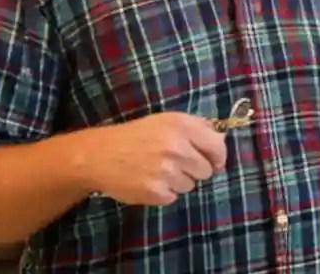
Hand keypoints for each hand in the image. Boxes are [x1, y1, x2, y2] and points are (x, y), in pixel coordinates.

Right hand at [78, 112, 227, 206]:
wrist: (99, 155)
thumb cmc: (135, 136)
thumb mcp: (165, 121)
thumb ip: (194, 127)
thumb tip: (220, 138)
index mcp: (181, 125)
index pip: (217, 146)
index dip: (217, 157)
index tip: (213, 162)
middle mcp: (177, 147)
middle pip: (206, 170)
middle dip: (194, 169)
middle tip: (175, 164)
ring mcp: (167, 171)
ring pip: (191, 186)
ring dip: (178, 182)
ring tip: (158, 171)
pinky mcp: (156, 191)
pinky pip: (174, 197)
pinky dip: (164, 193)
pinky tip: (149, 181)